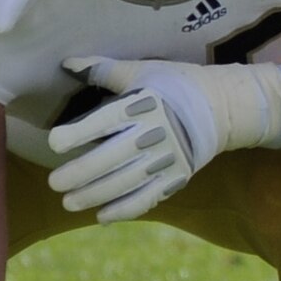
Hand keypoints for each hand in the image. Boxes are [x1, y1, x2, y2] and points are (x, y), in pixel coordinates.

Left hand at [44, 57, 280, 221]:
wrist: (225, 105)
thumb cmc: (177, 83)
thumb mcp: (144, 70)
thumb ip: (103, 70)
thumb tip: (65, 64)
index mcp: (143, 104)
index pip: (105, 121)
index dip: (77, 134)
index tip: (55, 142)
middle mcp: (155, 132)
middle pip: (111, 158)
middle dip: (79, 173)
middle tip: (54, 183)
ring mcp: (168, 157)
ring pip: (126, 182)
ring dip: (94, 195)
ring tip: (69, 202)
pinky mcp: (178, 175)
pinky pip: (148, 198)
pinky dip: (124, 209)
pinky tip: (102, 216)